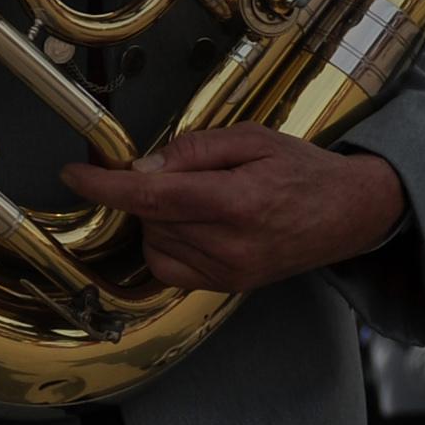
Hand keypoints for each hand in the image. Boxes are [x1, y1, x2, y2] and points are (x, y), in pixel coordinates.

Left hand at [64, 130, 405, 293]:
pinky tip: (191, 225)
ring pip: (155, 242)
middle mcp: (231, 244)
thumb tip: (145, 166)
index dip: (106, 187)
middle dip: (149, 190)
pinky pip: (168, 267)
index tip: (75, 175)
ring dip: (158, 217)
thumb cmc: (304, 171)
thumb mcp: (254, 138)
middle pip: (151, 217)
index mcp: (239, 201)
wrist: (349, 214)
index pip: (153, 197)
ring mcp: (229, 272)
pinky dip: (165, 243)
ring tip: (201, 199)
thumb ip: (195, 149)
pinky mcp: (226, 287)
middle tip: (186, 173)